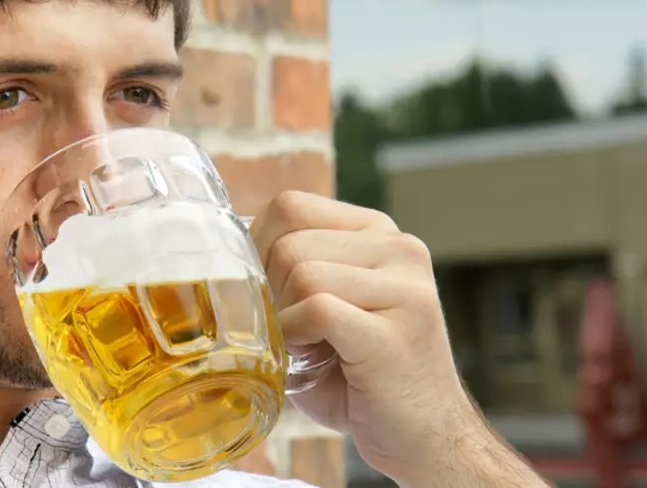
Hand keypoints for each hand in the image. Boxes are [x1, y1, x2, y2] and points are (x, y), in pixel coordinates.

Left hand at [248, 191, 545, 486]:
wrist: (424, 439)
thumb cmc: (361, 377)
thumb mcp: (325, 308)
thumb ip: (288, 274)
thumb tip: (223, 259)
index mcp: (378, 233)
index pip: (291, 206)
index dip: (256, 248)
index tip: (262, 291)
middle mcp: (399, 249)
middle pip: (289, 242)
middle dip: (268, 290)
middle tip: (285, 331)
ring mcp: (405, 288)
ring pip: (302, 273)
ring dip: (284, 320)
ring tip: (306, 349)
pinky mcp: (395, 331)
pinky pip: (316, 310)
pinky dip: (296, 338)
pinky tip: (312, 360)